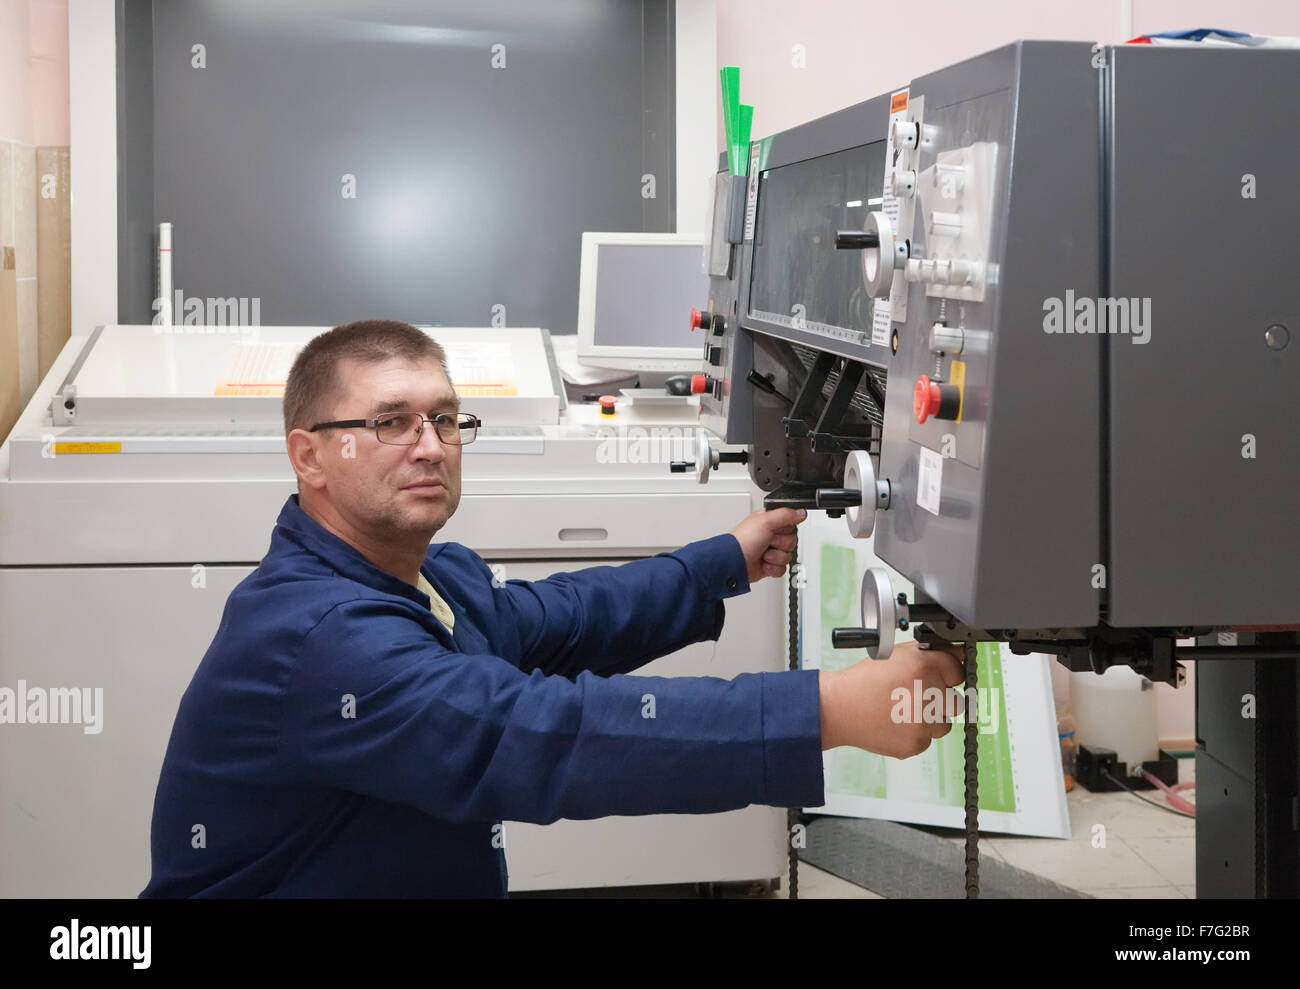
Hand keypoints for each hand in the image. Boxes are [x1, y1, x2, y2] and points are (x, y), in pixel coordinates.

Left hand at [729, 507, 805, 582]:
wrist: (734, 563)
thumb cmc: (743, 540)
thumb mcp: (765, 520)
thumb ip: (786, 514)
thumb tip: (802, 512)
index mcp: (769, 522)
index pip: (791, 524)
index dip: (785, 529)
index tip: (776, 529)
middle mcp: (770, 536)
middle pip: (791, 540)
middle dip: (780, 544)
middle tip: (767, 542)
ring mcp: (770, 551)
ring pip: (788, 556)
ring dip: (775, 557)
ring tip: (763, 554)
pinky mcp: (770, 565)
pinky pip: (783, 568)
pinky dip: (773, 568)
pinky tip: (764, 563)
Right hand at [818, 641, 966, 757]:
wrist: (839, 709)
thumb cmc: (863, 681)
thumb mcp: (896, 654)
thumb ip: (930, 652)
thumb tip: (957, 654)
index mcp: (924, 667)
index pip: (958, 671)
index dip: (946, 675)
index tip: (939, 679)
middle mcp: (928, 694)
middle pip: (955, 701)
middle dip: (940, 699)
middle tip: (916, 697)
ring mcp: (923, 722)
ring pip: (943, 724)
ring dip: (930, 719)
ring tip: (903, 711)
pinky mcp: (916, 743)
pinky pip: (927, 739)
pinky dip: (915, 733)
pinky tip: (896, 723)